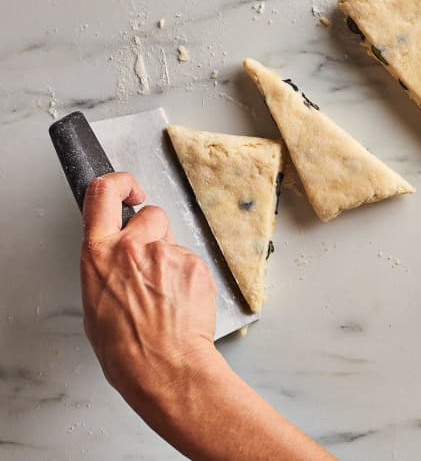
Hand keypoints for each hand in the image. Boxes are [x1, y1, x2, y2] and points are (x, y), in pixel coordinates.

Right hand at [80, 172, 217, 406]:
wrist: (164, 366)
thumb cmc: (126, 347)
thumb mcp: (95, 304)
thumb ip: (107, 269)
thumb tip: (117, 263)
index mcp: (100, 254)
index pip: (103, 193)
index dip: (120, 183)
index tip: (129, 190)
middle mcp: (133, 247)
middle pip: (152, 215)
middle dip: (155, 232)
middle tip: (154, 265)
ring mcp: (168, 254)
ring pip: (175, 243)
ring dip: (173, 262)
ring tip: (167, 297)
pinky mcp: (196, 265)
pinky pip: (193, 263)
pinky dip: (190, 278)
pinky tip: (182, 303)